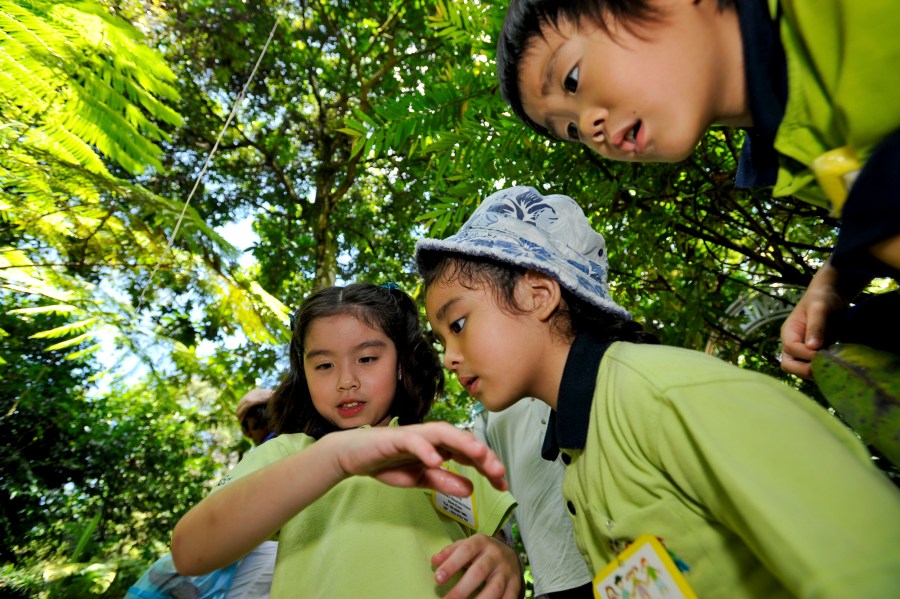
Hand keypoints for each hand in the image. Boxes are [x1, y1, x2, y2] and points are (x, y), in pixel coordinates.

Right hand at [331, 422, 507, 495]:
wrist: (354, 455)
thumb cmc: (388, 462)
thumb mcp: (421, 479)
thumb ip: (445, 482)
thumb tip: (472, 489)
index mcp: (440, 447)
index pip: (470, 453)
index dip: (488, 466)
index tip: (503, 483)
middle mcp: (432, 437)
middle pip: (463, 441)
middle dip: (483, 455)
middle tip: (499, 471)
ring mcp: (415, 434)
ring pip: (443, 433)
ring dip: (463, 443)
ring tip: (479, 456)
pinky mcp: (396, 436)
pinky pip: (413, 440)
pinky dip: (426, 449)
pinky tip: (437, 460)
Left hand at [432, 534, 522, 598]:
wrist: (509, 554)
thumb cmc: (480, 552)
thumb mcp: (466, 545)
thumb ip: (450, 552)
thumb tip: (434, 561)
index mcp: (481, 542)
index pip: (466, 551)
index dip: (452, 564)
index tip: (438, 579)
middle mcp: (495, 555)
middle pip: (479, 572)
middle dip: (462, 589)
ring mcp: (506, 571)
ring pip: (495, 588)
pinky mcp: (515, 584)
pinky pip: (509, 598)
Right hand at [781, 263, 847, 377]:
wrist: (831, 296)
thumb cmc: (823, 298)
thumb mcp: (819, 309)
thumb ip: (816, 327)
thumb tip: (812, 348)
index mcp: (789, 332)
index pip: (791, 349)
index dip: (806, 354)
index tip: (825, 353)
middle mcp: (792, 343)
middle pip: (789, 365)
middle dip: (805, 370)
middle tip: (825, 368)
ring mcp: (802, 350)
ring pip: (801, 370)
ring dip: (815, 371)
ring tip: (833, 366)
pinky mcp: (814, 354)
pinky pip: (813, 368)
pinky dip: (823, 369)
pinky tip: (837, 364)